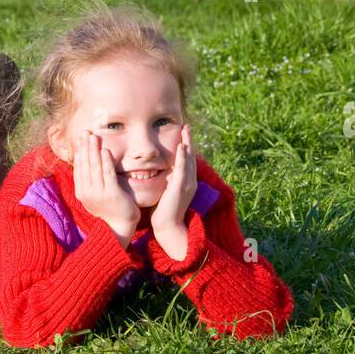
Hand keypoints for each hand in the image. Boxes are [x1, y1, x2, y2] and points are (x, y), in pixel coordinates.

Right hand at [73, 131, 139, 245]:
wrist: (119, 227)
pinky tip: (105, 150)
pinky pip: (108, 174)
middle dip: (85, 147)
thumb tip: (88, 162)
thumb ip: (90, 180)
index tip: (79, 139)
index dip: (79, 152)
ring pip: (94, 167)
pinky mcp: (111, 193)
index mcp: (81, 191)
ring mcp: (98, 193)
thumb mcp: (94, 194)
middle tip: (85, 132)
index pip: (78, 167)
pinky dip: (106, 161)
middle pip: (85, 164)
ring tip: (94, 137)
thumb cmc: (109, 208)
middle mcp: (87, 192)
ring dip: (94, 150)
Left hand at [150, 124, 196, 240]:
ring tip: (185, 131)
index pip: (188, 161)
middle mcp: (190, 181)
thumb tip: (164, 172)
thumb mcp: (167, 191)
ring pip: (188, 160)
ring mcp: (187, 184)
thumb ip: (168, 181)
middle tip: (187, 127)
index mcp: (187, 182)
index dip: (187, 147)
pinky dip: (182, 157)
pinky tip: (181, 147)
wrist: (168, 226)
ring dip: (187, 144)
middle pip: (190, 157)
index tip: (184, 135)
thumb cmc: (165, 211)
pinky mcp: (180, 187)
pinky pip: (182, 168)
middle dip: (189, 141)